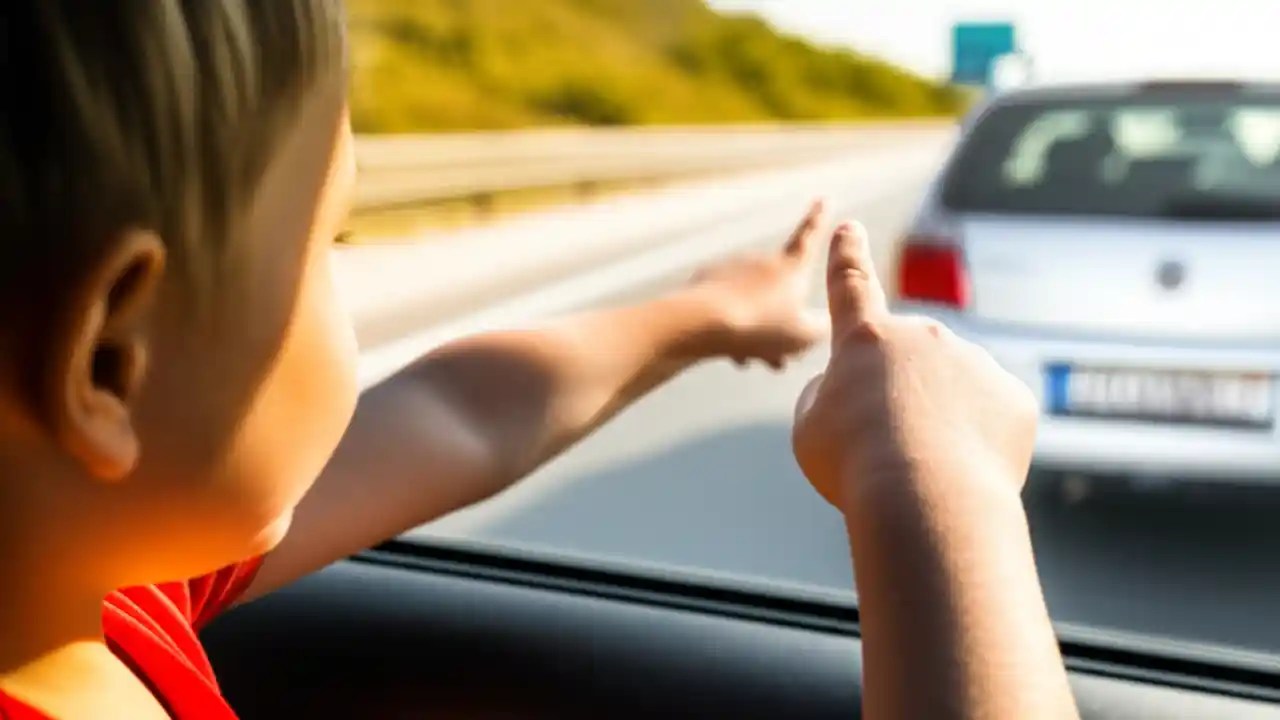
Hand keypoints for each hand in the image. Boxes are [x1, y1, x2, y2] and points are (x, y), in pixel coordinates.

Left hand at [686, 200, 826, 369]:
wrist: (700, 323)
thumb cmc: (760, 327)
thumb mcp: (805, 336)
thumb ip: (823, 328)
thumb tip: (823, 323)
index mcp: (789, 266)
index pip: (809, 235)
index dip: (819, 219)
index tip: (823, 198)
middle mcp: (759, 261)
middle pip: (779, 294)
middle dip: (782, 325)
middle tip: (782, 360)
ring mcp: (730, 270)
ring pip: (753, 306)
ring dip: (757, 333)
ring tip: (754, 361)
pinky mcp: (704, 284)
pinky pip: (727, 308)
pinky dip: (733, 329)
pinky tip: (730, 352)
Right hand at [792, 221, 1038, 511]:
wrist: (926, 499)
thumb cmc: (854, 464)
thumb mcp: (810, 430)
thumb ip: (827, 397)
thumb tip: (857, 389)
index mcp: (864, 338)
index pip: (850, 284)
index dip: (846, 256)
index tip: (850, 227)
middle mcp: (921, 335)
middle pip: (904, 365)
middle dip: (896, 397)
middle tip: (883, 447)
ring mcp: (972, 361)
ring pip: (951, 390)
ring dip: (936, 422)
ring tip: (921, 469)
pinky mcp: (1012, 396)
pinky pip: (989, 417)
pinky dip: (975, 442)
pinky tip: (959, 469)